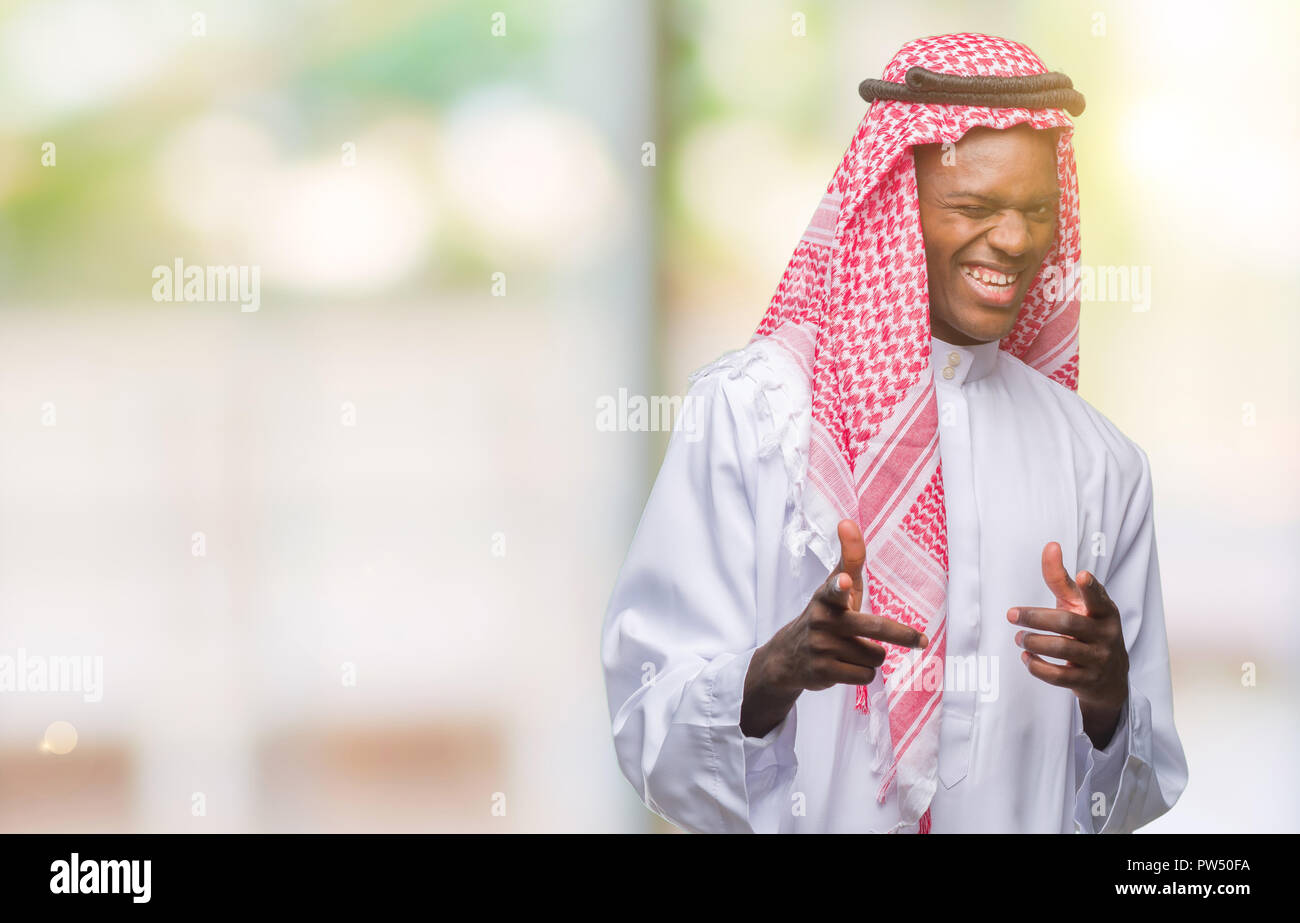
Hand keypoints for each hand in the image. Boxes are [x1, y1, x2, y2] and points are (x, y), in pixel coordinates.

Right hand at [741, 519, 928, 738]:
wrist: (788, 656)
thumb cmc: (825, 615)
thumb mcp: (835, 586)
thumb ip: (848, 557)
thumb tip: (847, 521)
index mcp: (827, 597)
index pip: (834, 587)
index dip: (841, 585)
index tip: (844, 582)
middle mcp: (822, 620)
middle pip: (874, 627)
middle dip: (901, 634)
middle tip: (920, 640)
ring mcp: (820, 648)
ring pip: (874, 656)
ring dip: (871, 656)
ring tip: (850, 651)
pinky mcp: (822, 672)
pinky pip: (865, 675)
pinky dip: (863, 673)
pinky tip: (845, 666)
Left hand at [1008, 541, 1128, 748]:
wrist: (1111, 678)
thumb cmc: (1088, 630)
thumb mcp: (1078, 605)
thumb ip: (1061, 579)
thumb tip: (1050, 545)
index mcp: (1105, 612)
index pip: (1099, 598)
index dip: (1091, 588)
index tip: (1082, 575)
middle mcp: (1105, 635)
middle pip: (1067, 622)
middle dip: (1036, 617)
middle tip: (1012, 614)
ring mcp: (1098, 659)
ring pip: (1061, 648)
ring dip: (1033, 641)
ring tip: (1019, 637)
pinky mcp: (1087, 681)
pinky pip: (1058, 675)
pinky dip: (1037, 666)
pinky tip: (1026, 657)